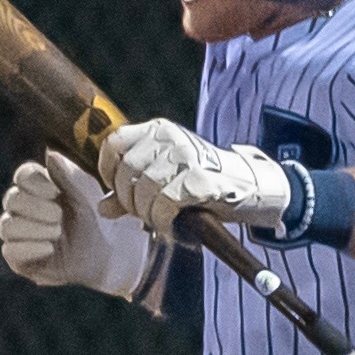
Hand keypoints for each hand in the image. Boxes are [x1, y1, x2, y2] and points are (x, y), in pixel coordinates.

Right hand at [0, 151, 150, 296]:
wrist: (110, 258)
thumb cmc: (100, 223)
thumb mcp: (89, 196)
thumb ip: (70, 175)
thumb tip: (49, 154)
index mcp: (42, 189)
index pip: (23, 176)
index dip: (34, 183)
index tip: (55, 193)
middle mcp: (27, 210)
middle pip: (11, 199)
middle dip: (36, 207)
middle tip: (59, 216)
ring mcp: (21, 235)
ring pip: (7, 225)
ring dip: (33, 228)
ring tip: (57, 233)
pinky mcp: (21, 260)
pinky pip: (9, 250)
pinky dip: (29, 248)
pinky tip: (50, 249)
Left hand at [97, 118, 291, 235]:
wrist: (250, 185)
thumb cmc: (203, 182)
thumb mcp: (165, 178)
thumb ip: (132, 189)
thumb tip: (104, 209)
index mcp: (159, 130)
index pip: (114, 143)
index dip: (108, 171)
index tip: (119, 192)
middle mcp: (171, 138)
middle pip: (127, 170)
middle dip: (129, 199)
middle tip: (143, 213)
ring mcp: (187, 157)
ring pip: (144, 188)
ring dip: (147, 212)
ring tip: (159, 220)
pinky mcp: (201, 179)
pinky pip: (165, 202)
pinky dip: (163, 219)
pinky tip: (171, 224)